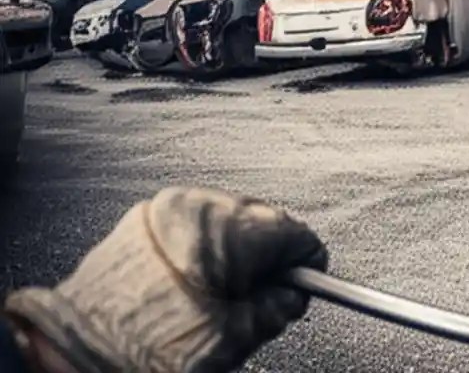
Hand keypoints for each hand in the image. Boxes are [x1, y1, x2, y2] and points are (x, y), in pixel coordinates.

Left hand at [5, 187, 326, 372]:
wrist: (74, 351)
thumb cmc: (146, 348)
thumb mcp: (236, 336)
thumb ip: (280, 306)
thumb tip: (293, 293)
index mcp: (227, 227)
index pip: (296, 233)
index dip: (306, 266)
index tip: (302, 287)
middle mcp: (197, 205)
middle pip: (262, 224)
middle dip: (267, 262)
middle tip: (255, 303)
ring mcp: (167, 208)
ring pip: (227, 223)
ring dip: (235, 256)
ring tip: (216, 300)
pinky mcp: (143, 220)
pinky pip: (193, 228)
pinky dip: (202, 253)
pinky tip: (192, 289)